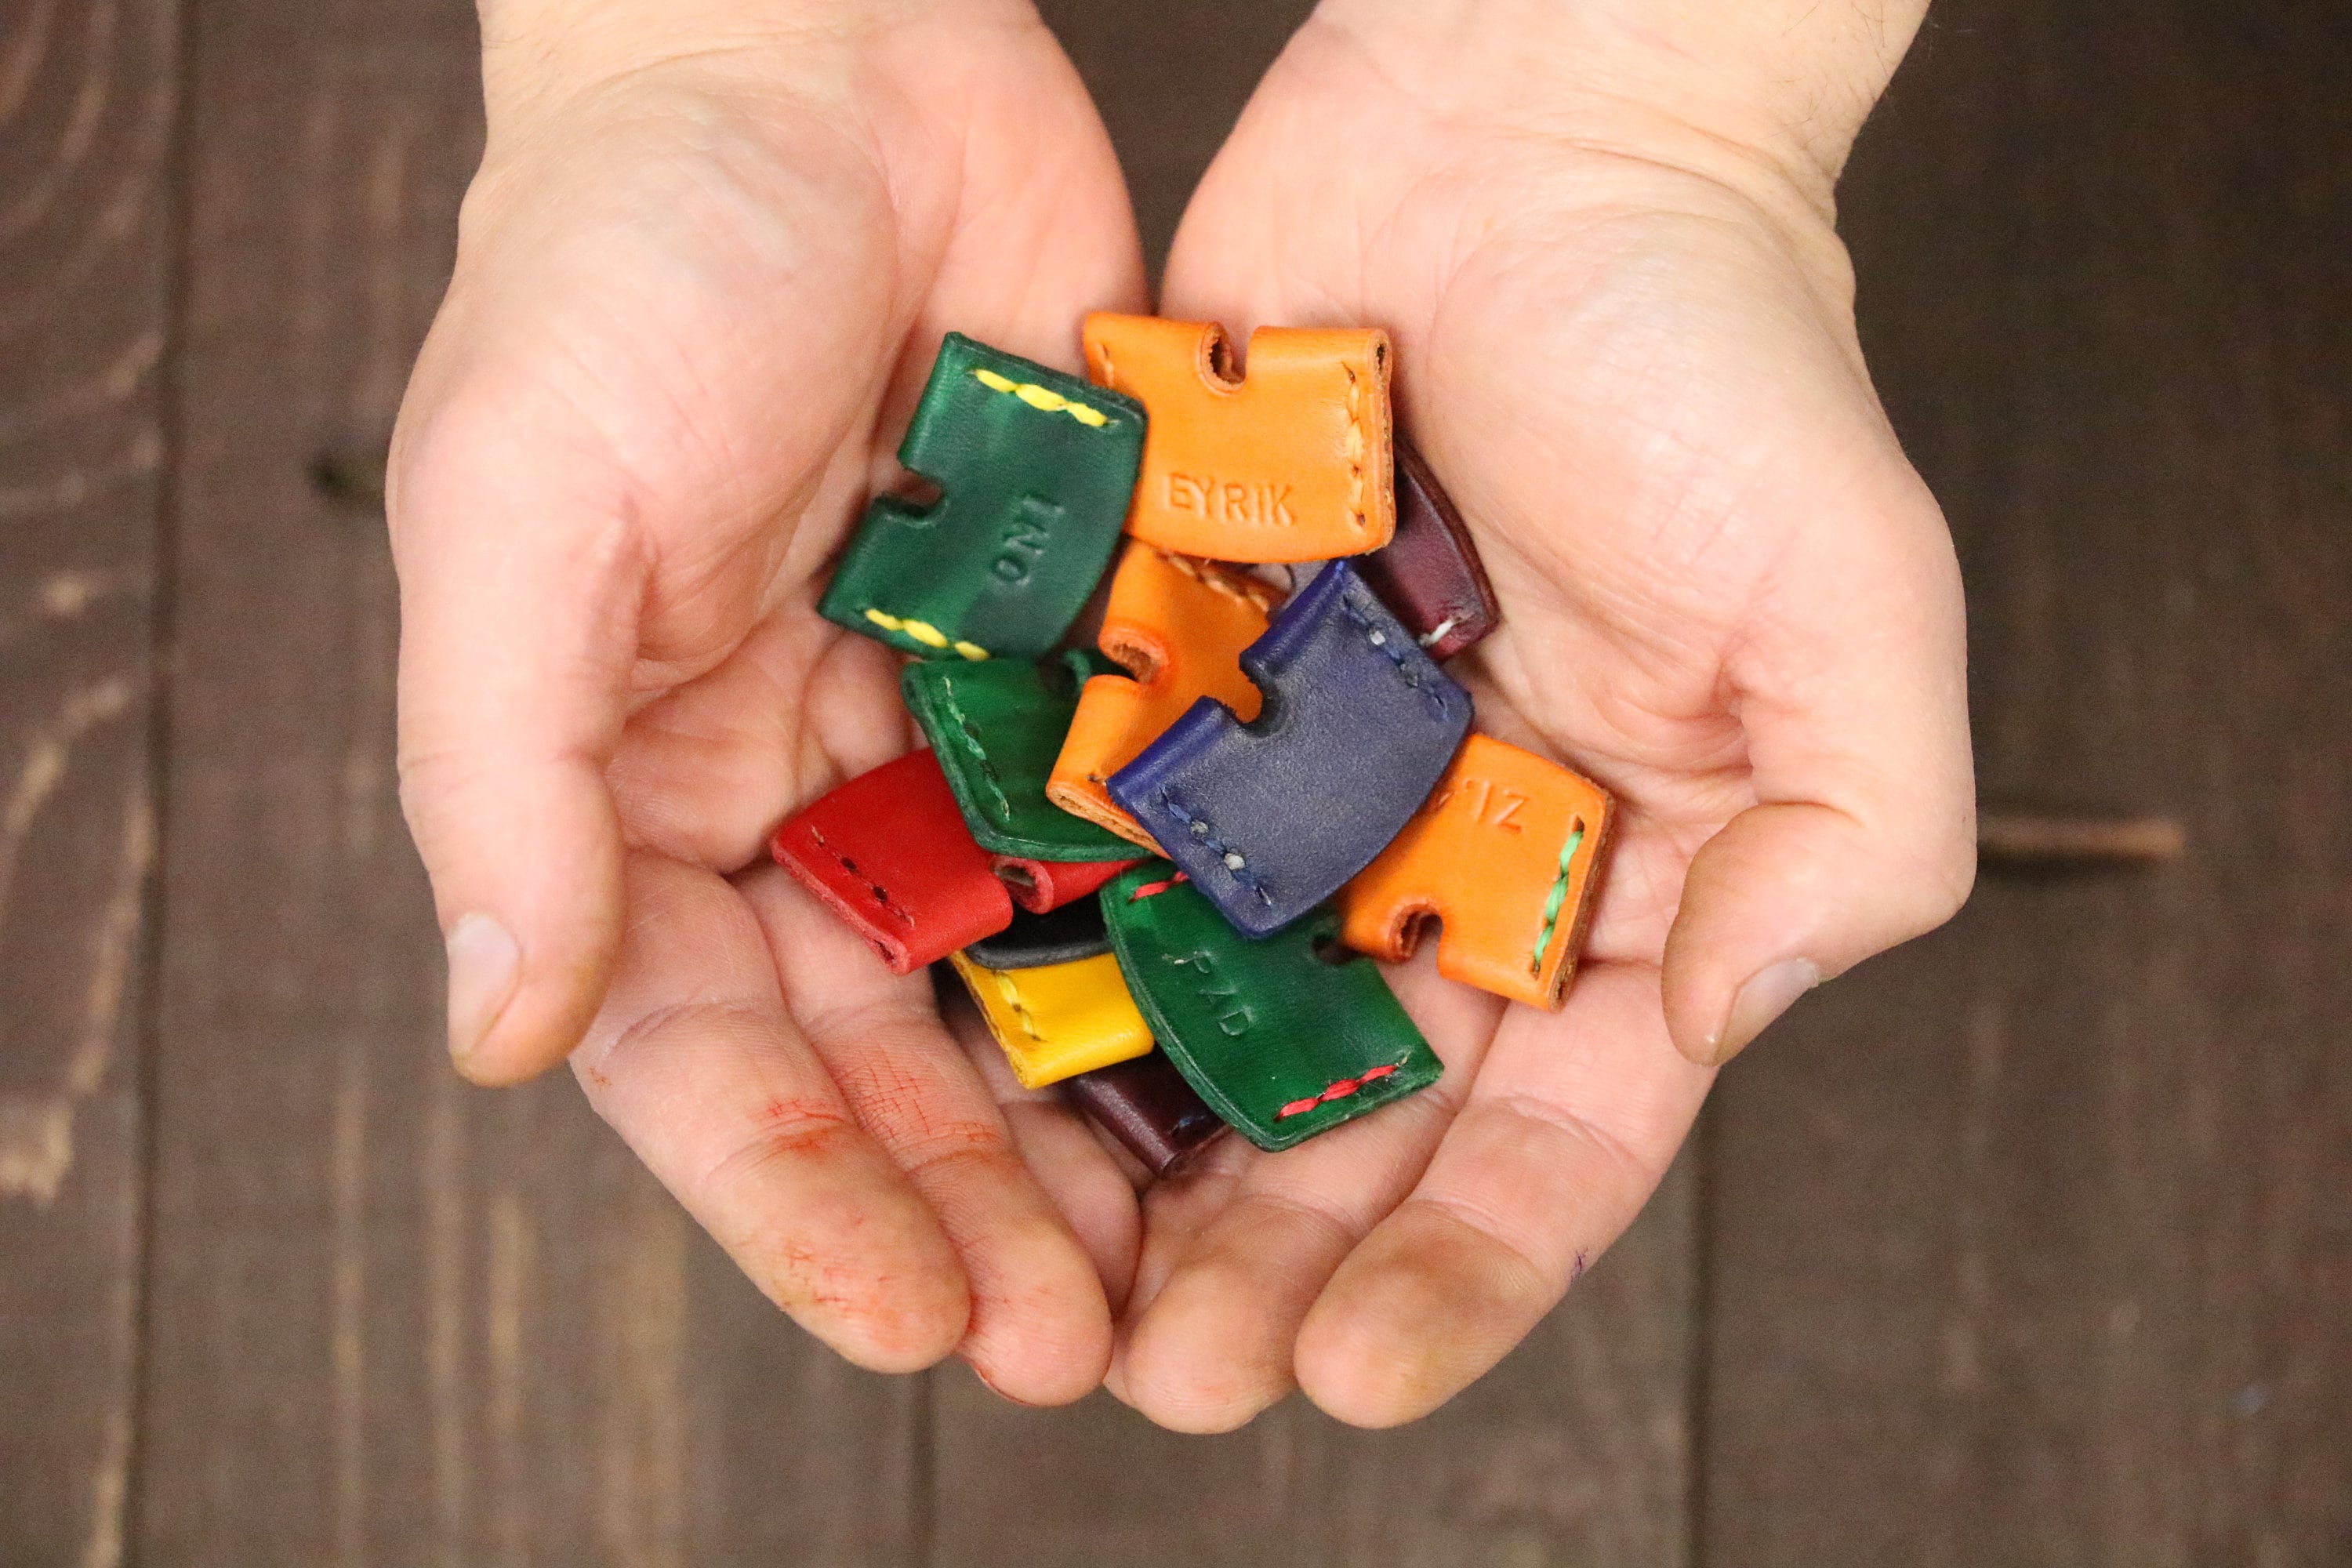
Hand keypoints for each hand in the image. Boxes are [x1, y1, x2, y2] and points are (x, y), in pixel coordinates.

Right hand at [389, 0, 1151, 1400]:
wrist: (814, 55)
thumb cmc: (616, 264)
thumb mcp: (514, 519)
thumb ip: (504, 781)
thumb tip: (498, 1035)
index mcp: (639, 794)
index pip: (714, 1058)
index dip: (805, 1201)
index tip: (911, 1318)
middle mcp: (801, 792)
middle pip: (893, 1053)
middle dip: (978, 1204)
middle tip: (1084, 1343)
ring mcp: (954, 731)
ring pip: (1036, 974)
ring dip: (1104, 1121)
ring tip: (1192, 1258)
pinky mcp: (1088, 651)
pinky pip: (1145, 825)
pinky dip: (1199, 939)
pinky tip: (1278, 1045)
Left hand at [1103, 1, 1973, 1427]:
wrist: (1526, 123)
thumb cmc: (1720, 346)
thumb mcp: (1850, 600)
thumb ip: (1848, 839)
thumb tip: (1736, 1023)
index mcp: (1618, 880)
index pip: (1548, 1140)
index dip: (1462, 1274)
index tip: (1361, 1372)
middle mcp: (1447, 858)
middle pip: (1353, 1117)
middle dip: (1270, 1260)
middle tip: (1170, 1378)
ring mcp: (1297, 780)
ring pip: (1199, 1019)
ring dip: (1130, 1161)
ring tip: (1045, 1283)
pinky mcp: (1169, 679)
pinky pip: (1093, 844)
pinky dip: (1037, 954)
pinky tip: (967, 1066)